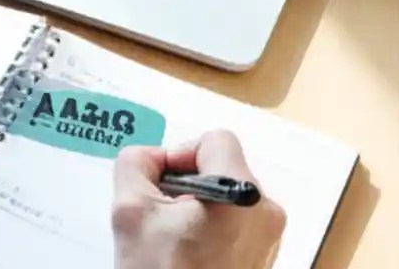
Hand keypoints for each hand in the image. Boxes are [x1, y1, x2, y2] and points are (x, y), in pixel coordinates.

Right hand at [112, 130, 285, 268]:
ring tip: (172, 242)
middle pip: (222, 168)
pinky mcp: (264, 260)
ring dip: (196, 209)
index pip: (214, 141)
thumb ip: (134, 165)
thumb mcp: (129, 212)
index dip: (179, 155)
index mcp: (242, 194)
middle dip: (185, 185)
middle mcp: (266, 212)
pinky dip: (210, 231)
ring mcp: (269, 240)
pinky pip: (236, 226)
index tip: (159, 187)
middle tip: (160, 217)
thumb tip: (149, 157)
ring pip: (227, 197)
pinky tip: (187, 257)